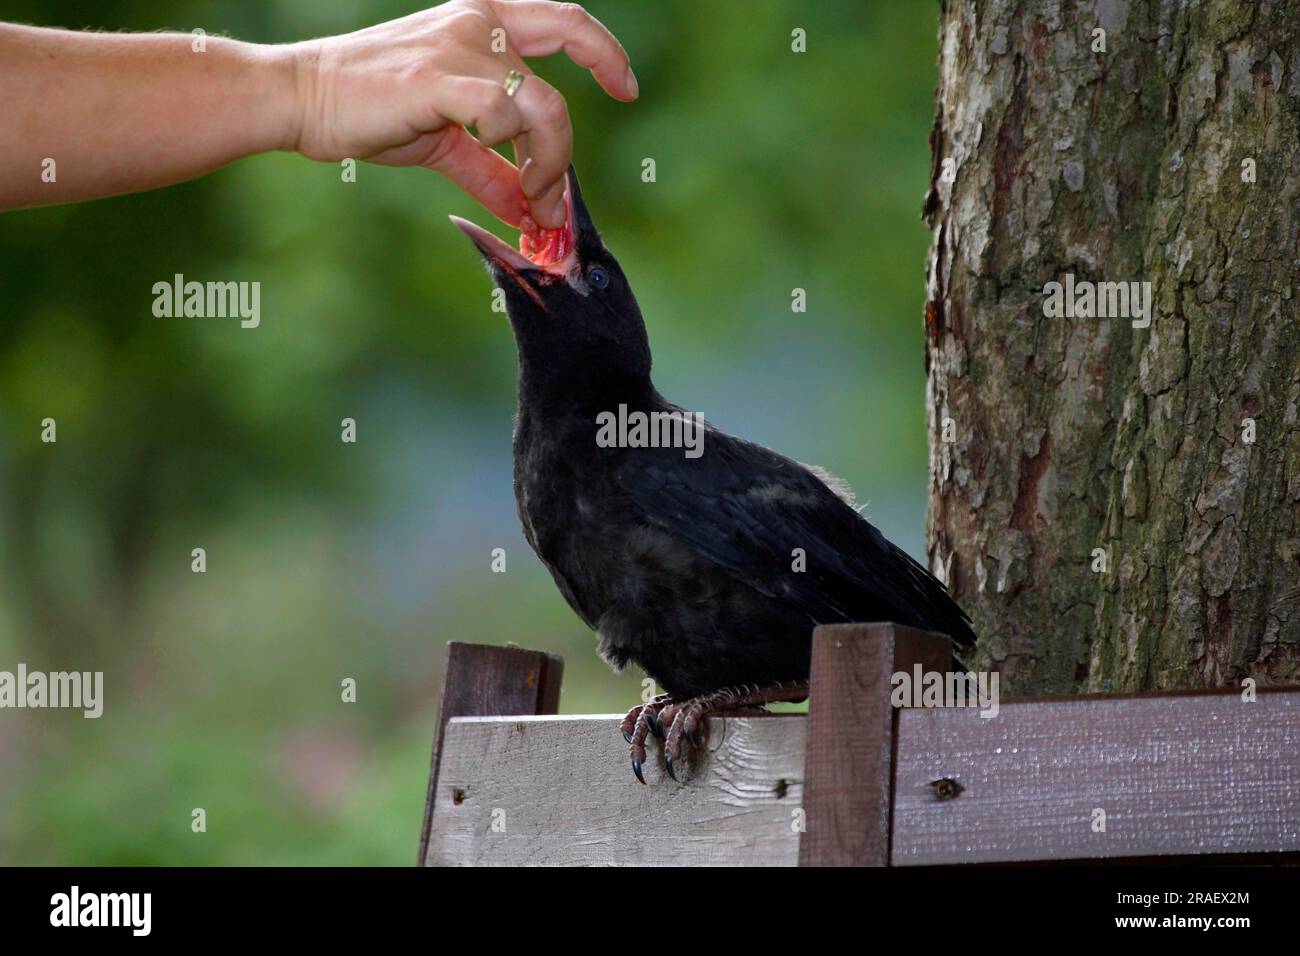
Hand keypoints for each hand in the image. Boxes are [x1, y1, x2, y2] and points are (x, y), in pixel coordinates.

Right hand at [290, 0, 636, 227]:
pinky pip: (504, 113)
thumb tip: (529, 211)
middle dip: (578, 127)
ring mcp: (460, 45)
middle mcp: (477, 21)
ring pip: (543, 105)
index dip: (604, 50)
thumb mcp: (446, 141)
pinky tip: (502, 174)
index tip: (625, 87)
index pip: (564, 18)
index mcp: (481, 20)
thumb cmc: (372, 111)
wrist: (303, 100)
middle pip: (564, 62)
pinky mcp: (440, 76)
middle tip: (560, 186)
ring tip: (534, 198)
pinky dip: (513, 153)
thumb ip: (493, 170)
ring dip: (550, 162)